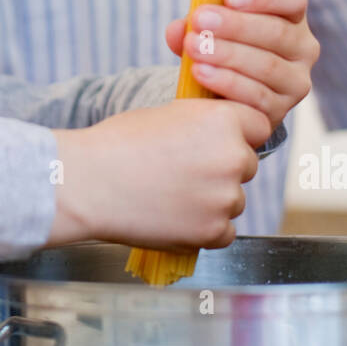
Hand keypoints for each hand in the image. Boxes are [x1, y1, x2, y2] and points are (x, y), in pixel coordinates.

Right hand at [47, 99, 269, 251]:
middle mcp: (232, 157)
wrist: (88, 182)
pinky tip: (174, 216)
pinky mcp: (212, 231)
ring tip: (171, 195)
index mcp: (223, 121)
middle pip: (247, 164)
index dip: (240, 133)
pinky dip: (204, 228)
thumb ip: (202, 123)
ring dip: (213, 200)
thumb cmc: (117, 144)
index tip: (222, 141)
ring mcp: (225, 197)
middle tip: (186, 171)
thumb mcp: (167, 114)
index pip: (258, 126)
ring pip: (234, 199)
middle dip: (224, 168)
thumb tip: (220, 133)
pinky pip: (224, 231)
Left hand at [164, 0, 318, 129]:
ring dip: (227, 54)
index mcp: (292, 16)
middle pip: (277, 32)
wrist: (224, 96)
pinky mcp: (281, 109)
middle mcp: (303, 48)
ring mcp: (295, 81)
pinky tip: (201, 73)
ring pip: (267, 65)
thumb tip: (178, 29)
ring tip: (194, 47)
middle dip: (235, 25)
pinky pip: (256, 96)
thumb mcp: (211, 29)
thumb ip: (196, 24)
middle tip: (200, 19)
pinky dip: (226, 83)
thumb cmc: (221, 47)